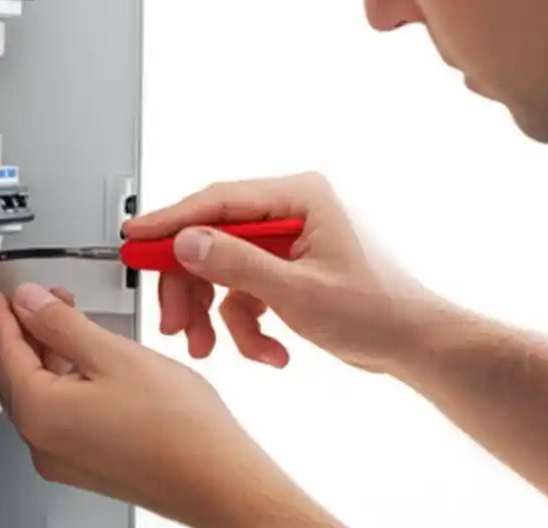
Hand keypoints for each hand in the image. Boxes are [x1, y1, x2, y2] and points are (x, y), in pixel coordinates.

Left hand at [0, 281, 337, 526]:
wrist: (217, 478)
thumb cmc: (178, 428)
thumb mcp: (115, 354)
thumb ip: (64, 324)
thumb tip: (30, 302)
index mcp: (40, 413)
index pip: (3, 350)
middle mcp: (43, 442)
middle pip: (15, 374)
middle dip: (21, 330)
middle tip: (29, 296)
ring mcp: (65, 458)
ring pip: (40, 393)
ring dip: (46, 352)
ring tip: (66, 319)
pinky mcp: (88, 464)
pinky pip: (61, 413)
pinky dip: (65, 379)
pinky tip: (88, 360)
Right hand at [123, 173, 456, 373]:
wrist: (412, 344)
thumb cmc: (378, 311)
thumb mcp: (298, 292)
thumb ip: (238, 264)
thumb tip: (187, 241)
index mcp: (301, 196)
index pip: (218, 201)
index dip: (171, 221)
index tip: (135, 239)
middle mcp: (292, 211)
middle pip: (213, 237)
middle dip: (193, 286)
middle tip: (176, 323)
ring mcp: (288, 240)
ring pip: (224, 269)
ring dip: (218, 314)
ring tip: (218, 349)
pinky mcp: (287, 268)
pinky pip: (245, 291)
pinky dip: (247, 325)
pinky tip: (268, 351)